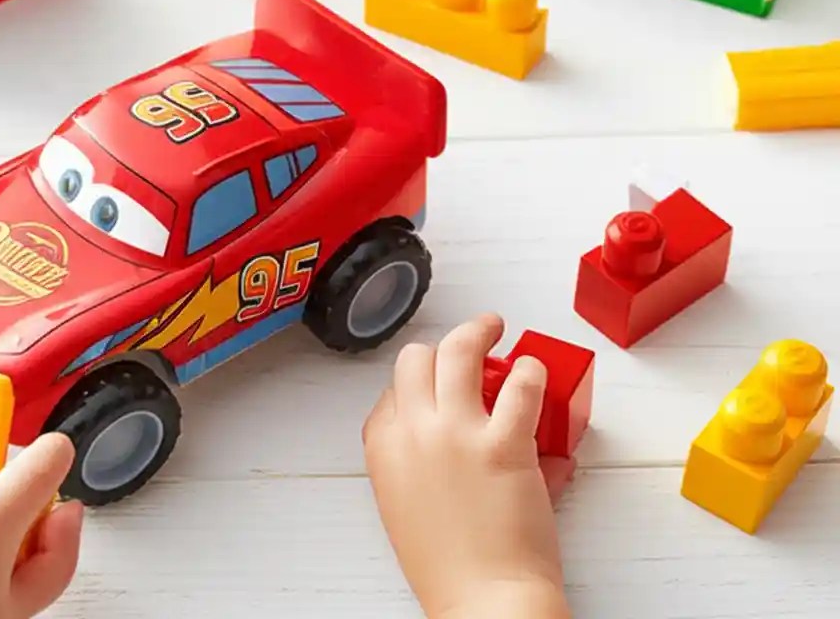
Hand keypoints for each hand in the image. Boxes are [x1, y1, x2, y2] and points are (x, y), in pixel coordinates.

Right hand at [362, 314, 570, 618]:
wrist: (482, 600)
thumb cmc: (449, 566)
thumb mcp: (410, 508)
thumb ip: (426, 465)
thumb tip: (467, 441)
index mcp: (382, 449)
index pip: (392, 390)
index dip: (418, 380)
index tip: (436, 382)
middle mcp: (412, 432)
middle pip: (417, 358)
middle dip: (443, 344)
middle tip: (472, 338)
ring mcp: (455, 433)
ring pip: (460, 351)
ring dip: (480, 331)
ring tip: (497, 327)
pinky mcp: (503, 443)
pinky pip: (520, 384)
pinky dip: (531, 372)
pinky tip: (536, 373)